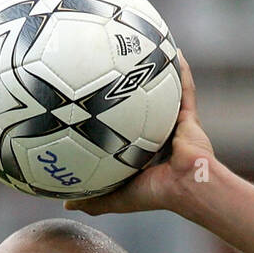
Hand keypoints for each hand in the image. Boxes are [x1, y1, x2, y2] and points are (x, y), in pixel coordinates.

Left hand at [64, 50, 214, 216]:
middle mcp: (157, 137)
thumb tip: (64, 204)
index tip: (86, 105)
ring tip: (141, 49)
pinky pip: (185, 87)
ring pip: (162, 93)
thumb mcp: (116, 198)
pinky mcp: (189, 116)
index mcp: (141, 155)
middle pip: (138, 108)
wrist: (187, 187)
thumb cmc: (155, 195)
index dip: (106, 121)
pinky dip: (180, 69)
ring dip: (154, 73)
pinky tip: (170, 48)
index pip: (121, 134)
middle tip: (108, 69)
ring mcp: (174, 125)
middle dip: (126, 90)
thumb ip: (93, 200)